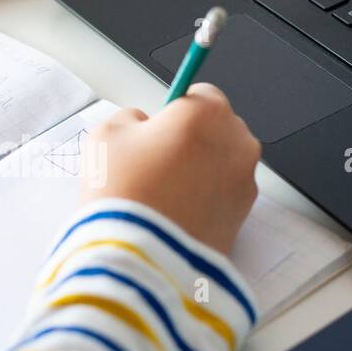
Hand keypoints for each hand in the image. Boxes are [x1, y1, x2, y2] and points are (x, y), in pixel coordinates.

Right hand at [79, 84, 261, 255]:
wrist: (141, 256)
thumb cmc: (125, 193)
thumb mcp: (106, 135)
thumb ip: (129, 118)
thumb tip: (142, 125)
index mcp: (207, 113)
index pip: (201, 94)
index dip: (175, 111)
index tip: (160, 128)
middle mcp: (237, 143)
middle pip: (217, 129)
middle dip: (192, 140)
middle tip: (156, 163)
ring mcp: (245, 182)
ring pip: (223, 164)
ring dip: (201, 170)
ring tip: (164, 193)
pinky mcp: (244, 216)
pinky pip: (225, 196)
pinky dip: (207, 200)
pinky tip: (177, 213)